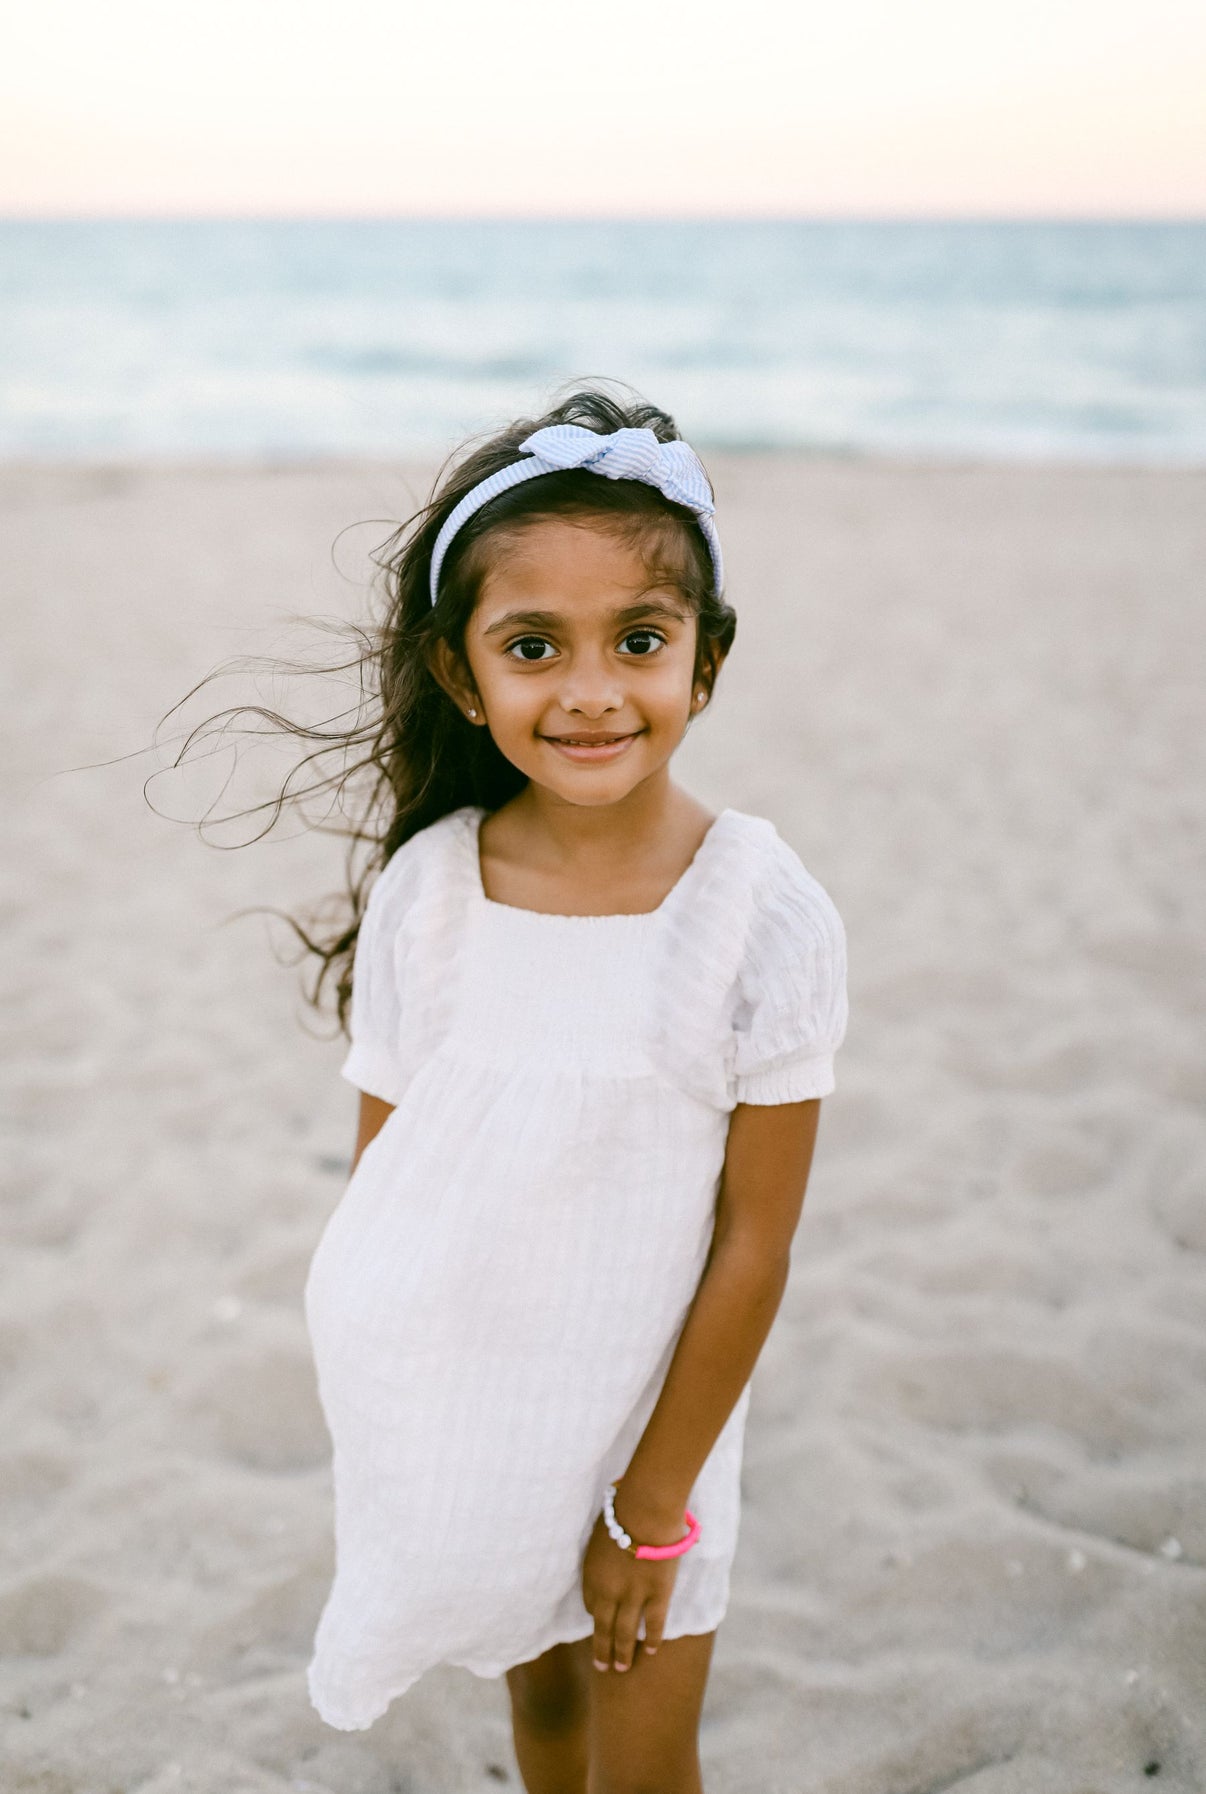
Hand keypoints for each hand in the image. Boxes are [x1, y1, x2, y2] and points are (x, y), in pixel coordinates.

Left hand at [581, 1511, 680, 1672]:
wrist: (645, 1510)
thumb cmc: (622, 1512)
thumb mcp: (601, 1534)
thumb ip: (603, 1553)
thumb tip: (606, 1557)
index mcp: (592, 1576)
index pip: (591, 1605)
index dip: (596, 1615)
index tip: (600, 1622)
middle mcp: (609, 1593)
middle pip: (603, 1628)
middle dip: (602, 1650)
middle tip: (602, 1668)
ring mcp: (633, 1596)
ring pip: (625, 1633)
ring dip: (623, 1653)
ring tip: (622, 1668)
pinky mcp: (658, 1594)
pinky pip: (654, 1624)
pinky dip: (652, 1639)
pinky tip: (650, 1651)